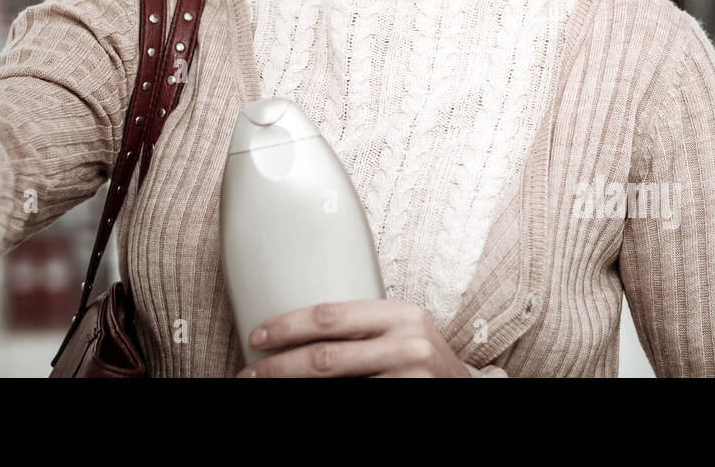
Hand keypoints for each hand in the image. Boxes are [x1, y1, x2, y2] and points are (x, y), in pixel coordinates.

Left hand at [235, 299, 471, 377]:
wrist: (464, 390)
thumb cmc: (422, 360)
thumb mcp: (399, 331)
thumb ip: (362, 328)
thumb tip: (296, 334)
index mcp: (399, 314)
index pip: (330, 316)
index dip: (287, 326)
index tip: (258, 336)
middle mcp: (407, 343)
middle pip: (325, 357)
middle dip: (279, 367)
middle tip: (250, 374)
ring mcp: (409, 377)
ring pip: (335, 386)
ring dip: (294, 388)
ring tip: (267, 386)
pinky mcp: (408, 400)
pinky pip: (353, 401)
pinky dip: (322, 400)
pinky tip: (301, 398)